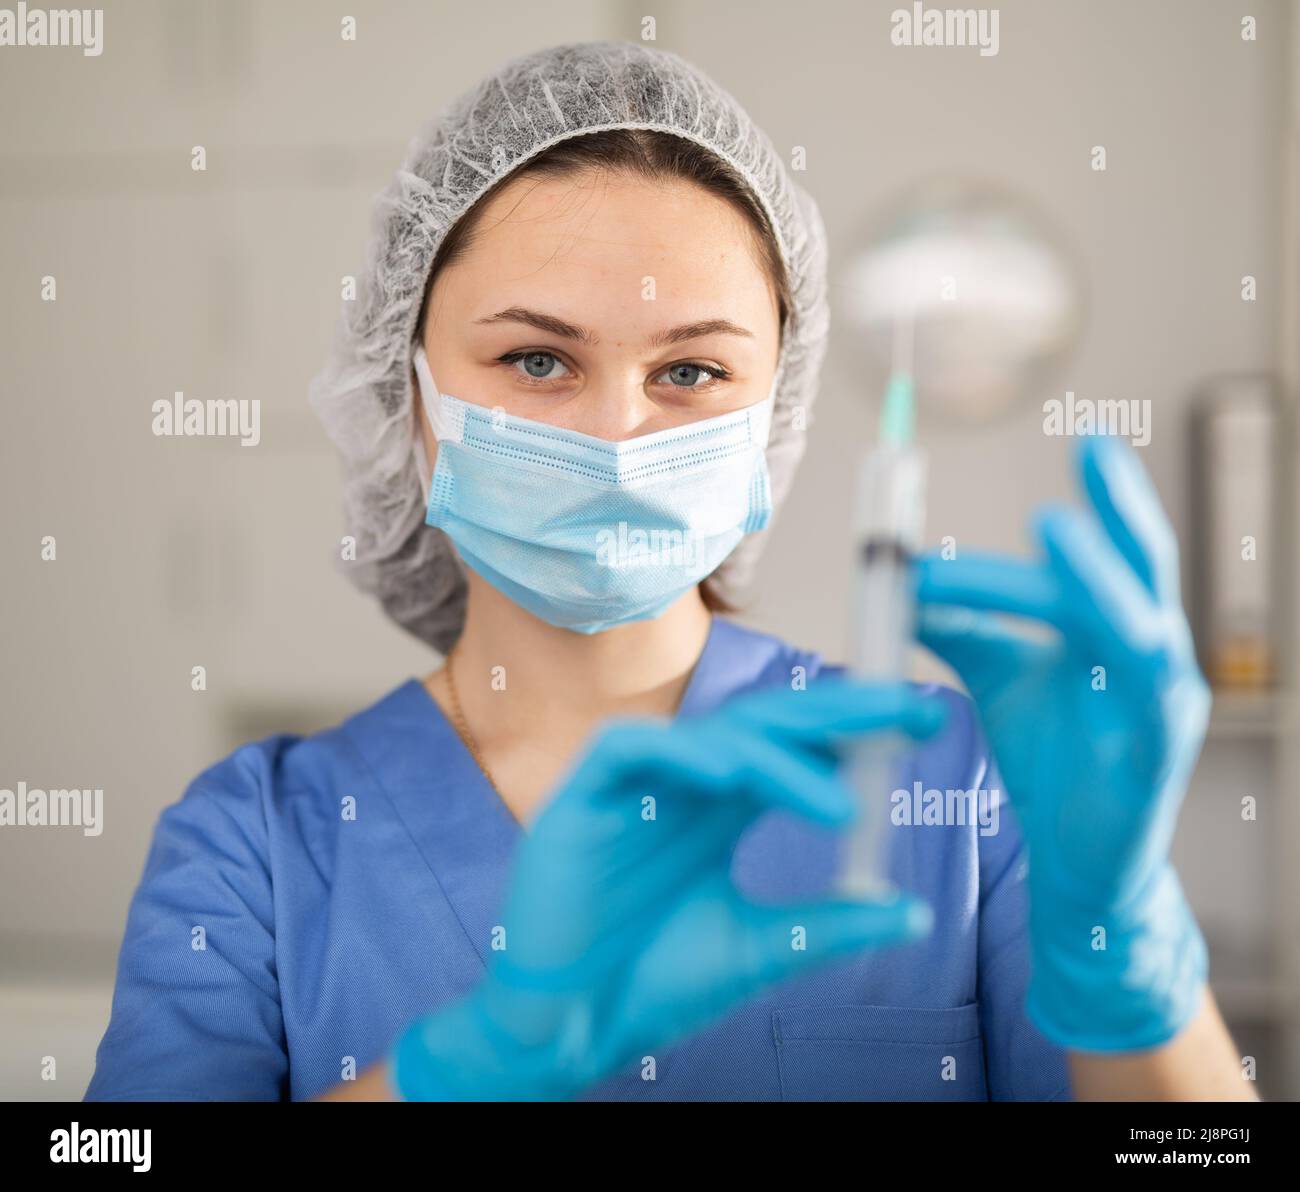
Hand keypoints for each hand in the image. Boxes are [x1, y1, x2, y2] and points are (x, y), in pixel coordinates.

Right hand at [389, 678, 945, 1098]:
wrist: (568, 1031)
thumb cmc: (650, 984)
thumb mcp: (757, 950)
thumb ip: (829, 925)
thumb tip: (915, 913)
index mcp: (722, 813)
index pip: (795, 751)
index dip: (855, 733)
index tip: (925, 726)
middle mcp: (685, 787)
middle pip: (765, 726)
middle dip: (837, 713)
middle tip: (909, 708)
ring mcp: (634, 788)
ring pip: (711, 736)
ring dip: (777, 757)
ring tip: (838, 804)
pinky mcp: (581, 798)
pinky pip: (630, 750)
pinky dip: (681, 754)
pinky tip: (733, 776)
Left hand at [914, 434, 1209, 1051]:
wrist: (1076, 858)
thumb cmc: (1049, 758)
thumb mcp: (997, 676)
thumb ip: (958, 624)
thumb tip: (898, 572)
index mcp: (1114, 626)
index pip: (1112, 550)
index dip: (1110, 497)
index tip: (1088, 438)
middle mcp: (1148, 654)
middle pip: (1145, 569)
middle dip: (1125, 509)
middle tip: (1097, 448)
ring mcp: (1160, 706)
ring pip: (1138, 630)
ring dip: (1099, 579)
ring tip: (1056, 529)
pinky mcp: (1156, 762)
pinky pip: (1146, 710)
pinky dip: (1125, 675)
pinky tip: (1113, 651)